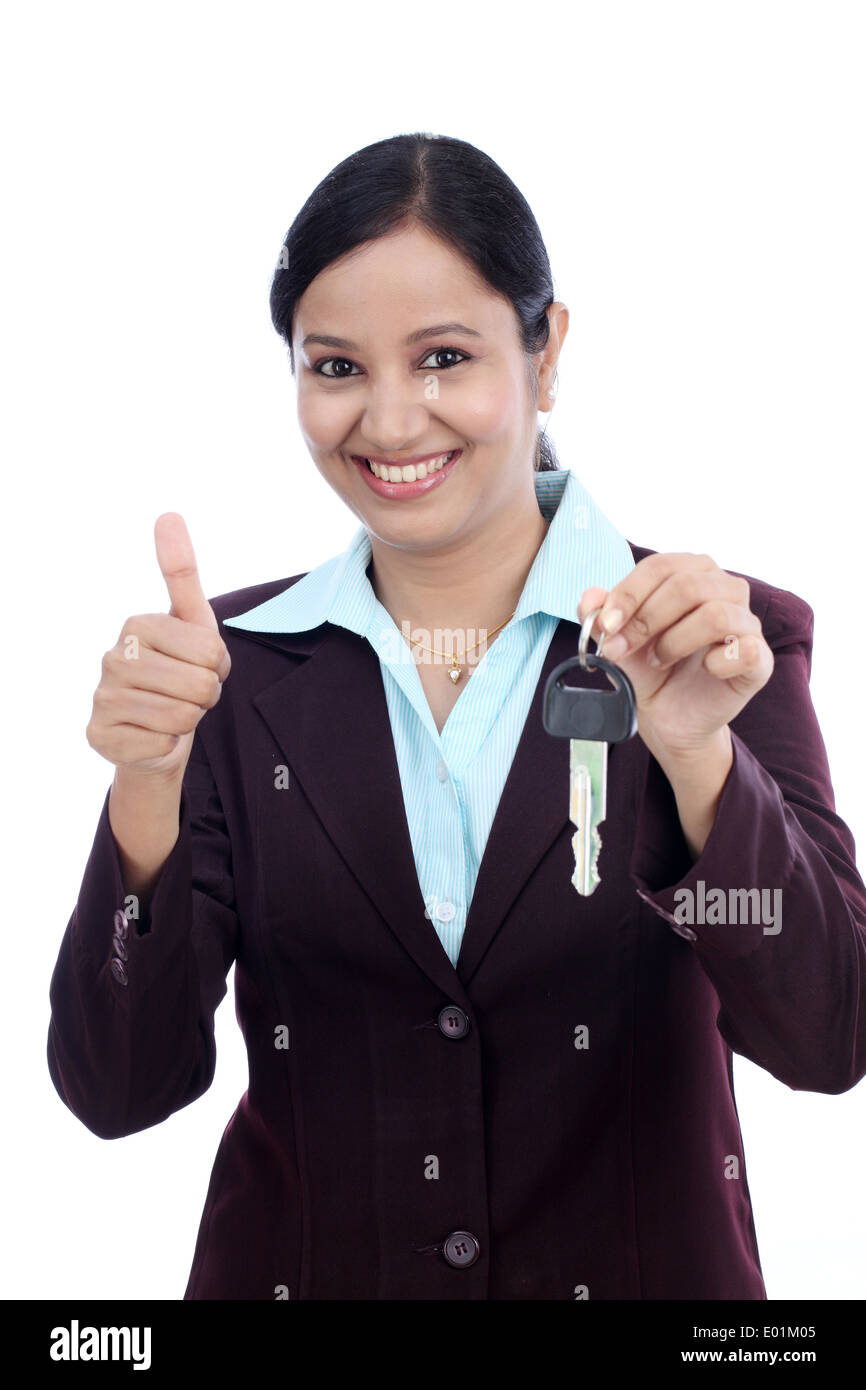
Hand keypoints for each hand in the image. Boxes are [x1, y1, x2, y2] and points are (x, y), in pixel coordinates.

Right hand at [86, 514, 230, 778]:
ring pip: (182, 715)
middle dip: (205, 696)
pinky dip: (168, 744)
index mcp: (136, 624)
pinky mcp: (101, 736)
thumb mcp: (192, 624)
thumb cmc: (178, 673)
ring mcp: (102, 698)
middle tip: (188, 694)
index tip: (198, 666)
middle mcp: (112, 657)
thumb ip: (182, 572)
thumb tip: (168, 513)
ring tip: (173, 712)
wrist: (154, 735)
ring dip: (189, 720)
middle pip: (200, 684)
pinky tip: (152, 736)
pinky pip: (163, 743)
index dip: (218, 668)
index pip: (211, 651)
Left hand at [579, 552, 773, 764]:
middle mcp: (725, 589)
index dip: (629, 594)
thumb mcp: (616, 640)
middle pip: (687, 585)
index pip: (661, 566)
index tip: (605, 625)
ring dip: (676, 641)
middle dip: (646, 619)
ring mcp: (746, 623)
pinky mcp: (759, 659)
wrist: (669, 714)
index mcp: (692, 572)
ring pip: (715, 614)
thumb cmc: (648, 667)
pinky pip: (745, 649)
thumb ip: (599, 615)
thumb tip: (591, 598)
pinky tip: (703, 669)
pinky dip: (716, 662)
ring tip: (659, 660)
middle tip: (622, 649)